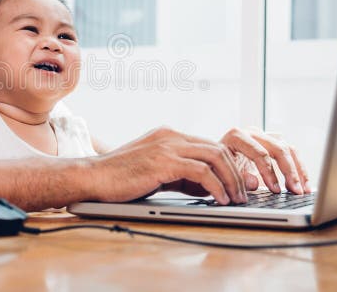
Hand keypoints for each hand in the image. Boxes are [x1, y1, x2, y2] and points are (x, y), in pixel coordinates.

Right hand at [90, 127, 248, 204]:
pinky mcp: (164, 161)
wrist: (93, 177)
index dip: (228, 166)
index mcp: (169, 135)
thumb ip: (181, 176)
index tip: (237, 186)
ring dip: (231, 181)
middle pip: (219, 148)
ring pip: (216, 157)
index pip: (210, 146)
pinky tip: (220, 200)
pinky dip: (217, 187)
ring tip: (236, 200)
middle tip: (243, 195)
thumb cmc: (120, 179)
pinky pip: (202, 172)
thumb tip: (209, 188)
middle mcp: (171, 136)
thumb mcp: (156, 173)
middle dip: (236, 173)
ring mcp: (167, 146)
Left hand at [220, 127, 311, 194]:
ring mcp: (264, 135)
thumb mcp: (221, 173)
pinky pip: (291, 152)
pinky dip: (299, 169)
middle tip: (296, 191)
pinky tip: (304, 184)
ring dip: (299, 170)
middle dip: (289, 172)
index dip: (269, 173)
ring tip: (304, 190)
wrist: (214, 159)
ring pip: (288, 148)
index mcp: (236, 136)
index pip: (259, 153)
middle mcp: (252, 132)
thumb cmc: (216, 167)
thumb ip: (237, 178)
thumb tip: (254, 182)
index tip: (276, 191)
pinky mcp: (273, 142)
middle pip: (278, 148)